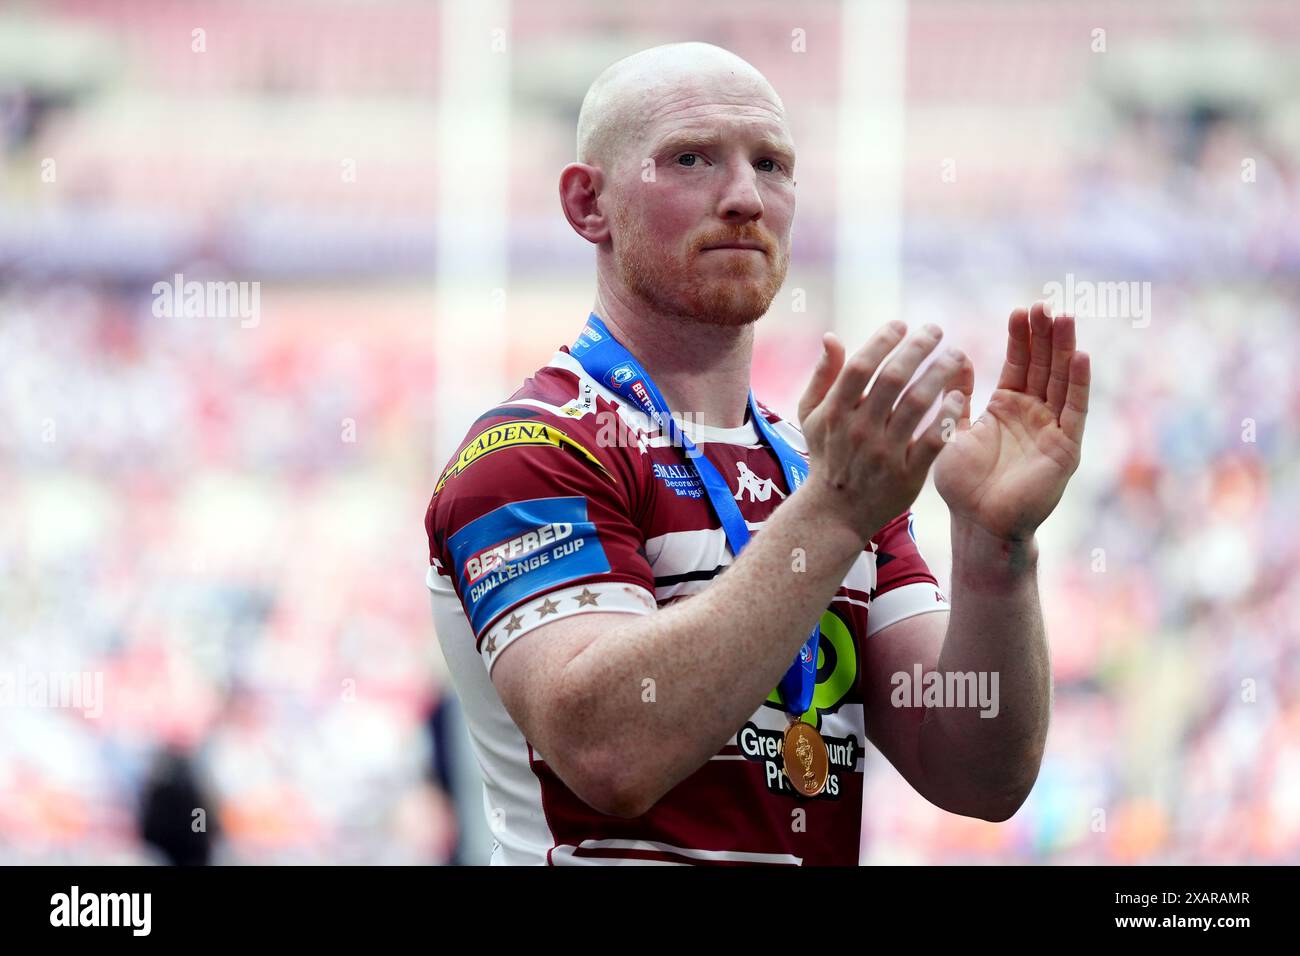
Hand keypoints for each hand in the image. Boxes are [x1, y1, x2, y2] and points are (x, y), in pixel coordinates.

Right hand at [797, 321, 966, 540]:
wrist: (834, 513)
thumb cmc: (826, 456)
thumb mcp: (811, 416)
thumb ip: (822, 376)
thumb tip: (831, 336)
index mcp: (836, 412)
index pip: (862, 366)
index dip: (882, 341)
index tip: (902, 324)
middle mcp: (860, 430)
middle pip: (893, 379)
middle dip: (918, 348)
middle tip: (936, 330)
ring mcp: (884, 453)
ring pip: (917, 404)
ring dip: (940, 373)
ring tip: (956, 354)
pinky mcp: (906, 475)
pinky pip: (932, 440)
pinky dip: (947, 416)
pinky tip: (959, 396)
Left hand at [933, 302, 1090, 540]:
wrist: (978, 523)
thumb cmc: (963, 484)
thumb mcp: (952, 431)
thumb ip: (956, 397)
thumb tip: (956, 357)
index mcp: (1006, 407)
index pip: (1018, 363)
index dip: (1021, 338)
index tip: (1021, 310)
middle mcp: (1033, 413)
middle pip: (1044, 365)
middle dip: (1045, 335)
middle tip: (1046, 304)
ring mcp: (1052, 429)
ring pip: (1061, 381)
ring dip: (1064, 349)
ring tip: (1065, 317)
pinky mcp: (1065, 447)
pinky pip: (1074, 411)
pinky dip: (1078, 383)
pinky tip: (1080, 356)